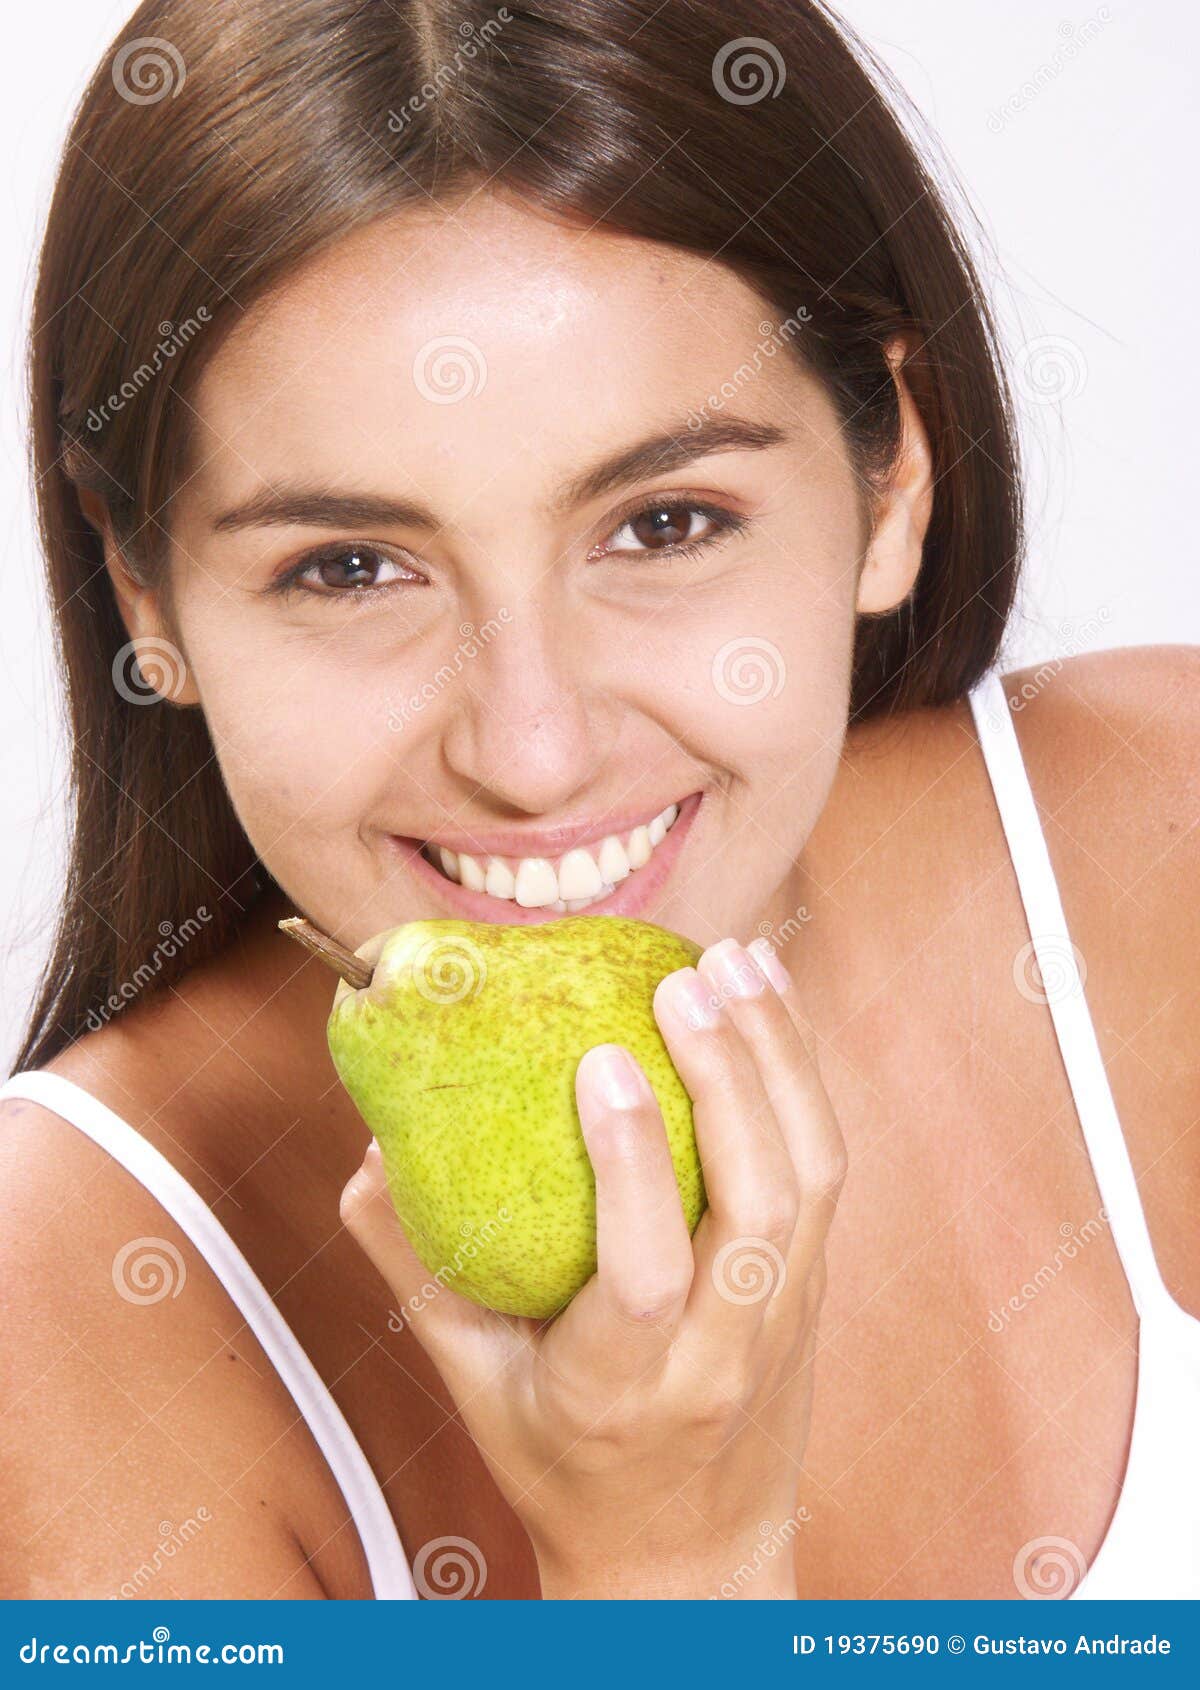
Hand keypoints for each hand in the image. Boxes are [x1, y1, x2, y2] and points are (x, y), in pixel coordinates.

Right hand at [340, 934, 845, 1599]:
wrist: (693, 1557)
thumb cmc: (566, 1468)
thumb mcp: (474, 1386)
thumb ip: (417, 1272)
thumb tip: (369, 1152)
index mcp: (623, 1389)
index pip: (648, 1273)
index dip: (631, 1163)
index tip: (602, 1059)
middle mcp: (723, 1353)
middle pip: (759, 1207)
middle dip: (730, 1082)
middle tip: (683, 982)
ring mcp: (785, 1318)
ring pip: (813, 1176)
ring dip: (780, 1059)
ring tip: (735, 961)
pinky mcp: (817, 1285)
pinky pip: (826, 1168)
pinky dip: (801, 1076)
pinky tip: (768, 1000)